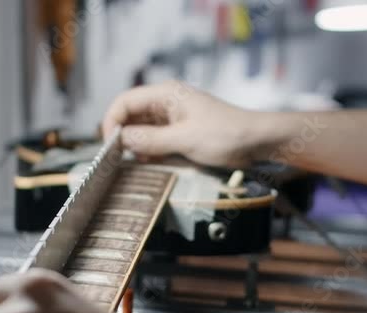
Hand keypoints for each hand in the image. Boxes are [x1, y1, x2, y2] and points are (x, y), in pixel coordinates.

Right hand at [102, 80, 264, 166]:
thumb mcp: (185, 139)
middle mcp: (166, 103)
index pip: (124, 102)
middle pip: (131, 116)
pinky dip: (150, 152)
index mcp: (166, 94)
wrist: (257, 142)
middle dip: (123, 136)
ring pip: (142, 130)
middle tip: (120, 160)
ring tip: (139, 164)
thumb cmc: (226, 135)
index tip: (110, 146)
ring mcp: (173, 118)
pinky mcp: (180, 133)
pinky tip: (152, 164)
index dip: (111, 122)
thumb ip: (151, 139)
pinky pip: (156, 140)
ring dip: (137, 147)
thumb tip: (123, 139)